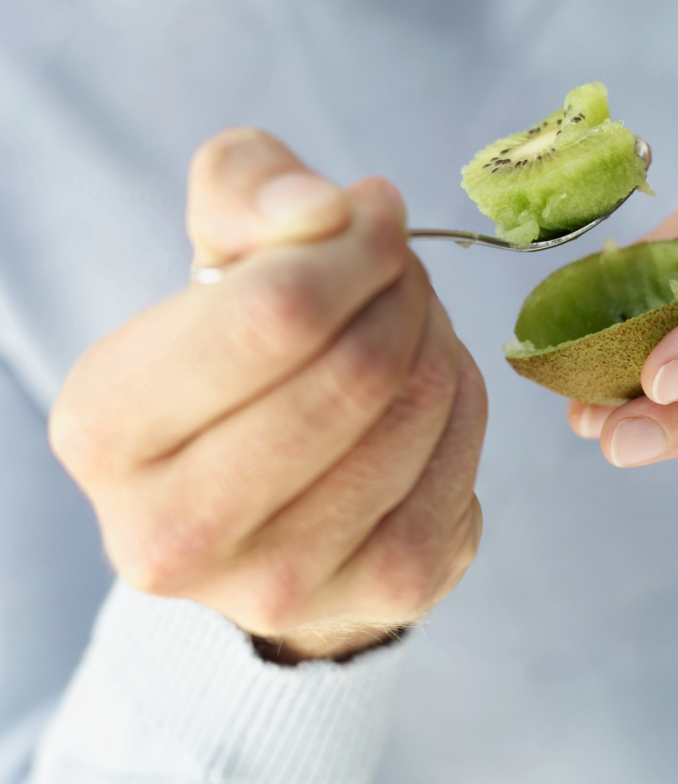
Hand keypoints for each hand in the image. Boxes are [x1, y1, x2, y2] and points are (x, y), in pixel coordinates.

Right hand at [51, 129, 486, 660]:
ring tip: (405, 323)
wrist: (262, 507)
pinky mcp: (389, 590)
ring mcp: (287, 579)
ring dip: (435, 336)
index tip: (375, 215)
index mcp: (106, 429)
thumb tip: (322, 208)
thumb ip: (245, 192)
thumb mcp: (208, 257)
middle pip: (359, 368)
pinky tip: (425, 388)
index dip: (354, 247)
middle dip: (401, 290)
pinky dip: (461, 395)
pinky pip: (464, 452)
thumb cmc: (231, 366)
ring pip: (420, 408)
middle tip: (399, 269)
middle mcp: (179, 531)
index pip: (275, 314)